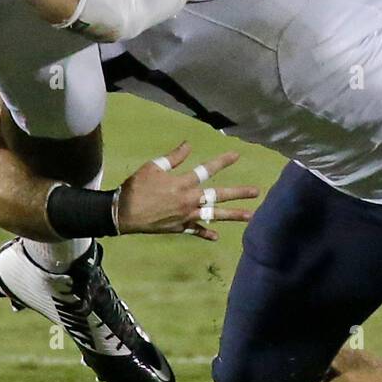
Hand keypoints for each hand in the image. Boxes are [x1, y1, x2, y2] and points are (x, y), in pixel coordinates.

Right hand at [115, 141, 257, 240]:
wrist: (124, 214)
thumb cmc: (137, 187)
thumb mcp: (152, 167)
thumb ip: (173, 157)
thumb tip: (188, 144)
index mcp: (183, 183)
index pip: (207, 170)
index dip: (222, 161)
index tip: (237, 155)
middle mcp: (189, 200)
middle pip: (218, 195)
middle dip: (238, 193)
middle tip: (256, 192)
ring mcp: (186, 216)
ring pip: (214, 215)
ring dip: (233, 215)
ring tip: (250, 216)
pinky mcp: (180, 228)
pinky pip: (196, 231)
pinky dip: (206, 233)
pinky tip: (217, 236)